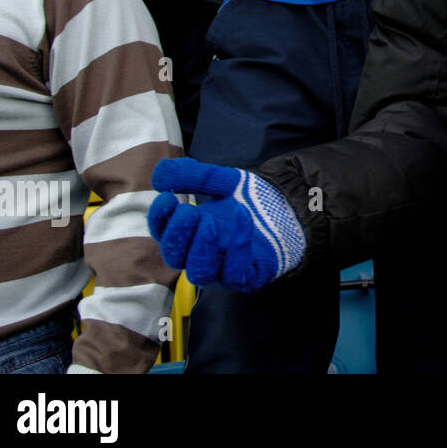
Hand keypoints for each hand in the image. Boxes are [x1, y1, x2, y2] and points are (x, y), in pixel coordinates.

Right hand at [148, 157, 304, 291]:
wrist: (286, 209)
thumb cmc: (248, 199)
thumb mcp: (222, 180)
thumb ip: (194, 175)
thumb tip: (160, 171)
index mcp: (190, 233)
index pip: (162, 232)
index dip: (159, 218)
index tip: (166, 197)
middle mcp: (201, 254)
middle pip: (175, 257)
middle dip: (178, 233)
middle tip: (190, 211)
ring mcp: (223, 268)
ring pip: (199, 273)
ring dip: (200, 248)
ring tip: (209, 221)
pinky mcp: (247, 276)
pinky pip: (234, 273)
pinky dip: (237, 247)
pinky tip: (244, 217)